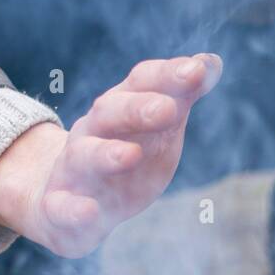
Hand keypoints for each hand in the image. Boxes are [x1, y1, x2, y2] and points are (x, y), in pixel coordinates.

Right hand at [0, 54, 222, 257]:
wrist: (64, 195)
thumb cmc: (125, 153)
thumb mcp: (157, 127)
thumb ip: (181, 96)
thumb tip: (212, 62)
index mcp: (120, 109)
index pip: (142, 83)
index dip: (167, 76)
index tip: (196, 71)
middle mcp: (94, 132)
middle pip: (111, 113)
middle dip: (138, 109)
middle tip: (168, 109)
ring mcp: (75, 168)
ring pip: (87, 156)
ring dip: (108, 155)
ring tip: (131, 155)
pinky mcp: (62, 206)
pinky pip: (63, 207)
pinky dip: (74, 210)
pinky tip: (88, 212)